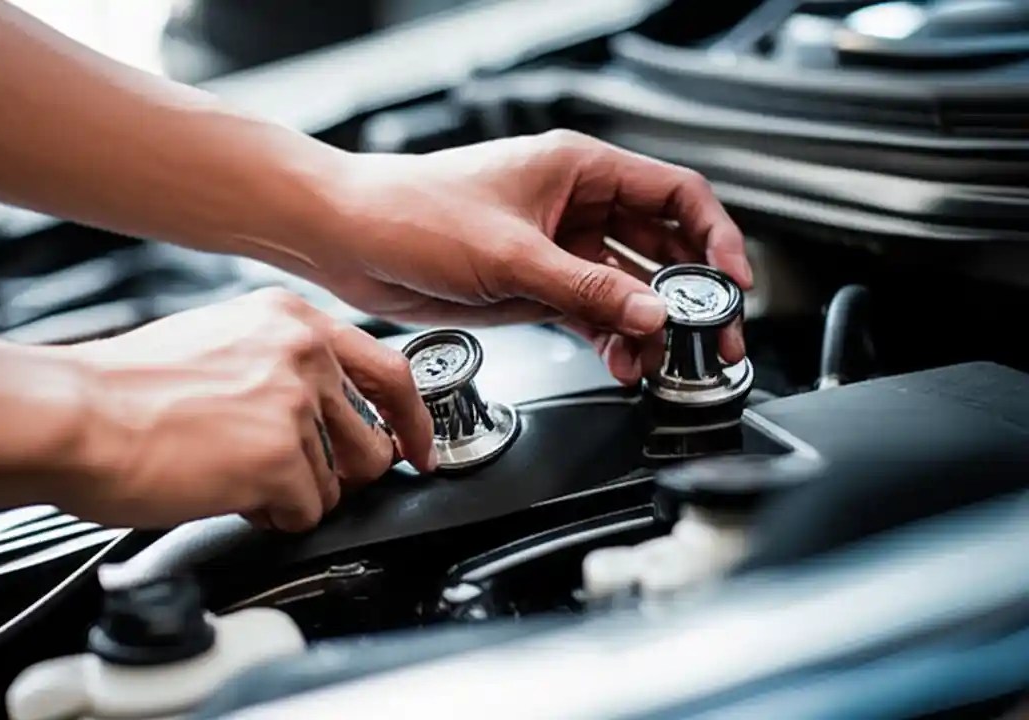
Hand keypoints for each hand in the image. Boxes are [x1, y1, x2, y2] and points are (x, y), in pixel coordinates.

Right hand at [60, 288, 434, 531]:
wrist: (75, 414)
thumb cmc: (124, 387)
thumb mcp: (218, 341)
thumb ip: (279, 365)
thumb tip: (321, 409)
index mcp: (289, 319)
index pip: (389, 370)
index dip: (412, 421)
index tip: (417, 448)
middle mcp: (302, 353)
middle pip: (372, 442)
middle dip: (341, 476)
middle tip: (297, 483)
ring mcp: (295, 404)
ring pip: (337, 485)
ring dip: (295, 496)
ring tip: (237, 480)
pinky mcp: (281, 457)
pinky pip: (305, 514)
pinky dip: (271, 518)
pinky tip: (227, 495)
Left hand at [314, 130, 751, 384]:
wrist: (350, 239)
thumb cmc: (413, 212)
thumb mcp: (511, 254)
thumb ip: (587, 288)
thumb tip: (652, 314)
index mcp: (578, 169)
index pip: (674, 195)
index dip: (715, 238)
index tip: (732, 283)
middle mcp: (574, 206)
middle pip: (660, 246)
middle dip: (689, 294)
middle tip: (712, 338)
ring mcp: (555, 248)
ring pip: (627, 286)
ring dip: (648, 324)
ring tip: (661, 361)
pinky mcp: (532, 285)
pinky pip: (591, 310)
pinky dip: (610, 336)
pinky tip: (621, 359)